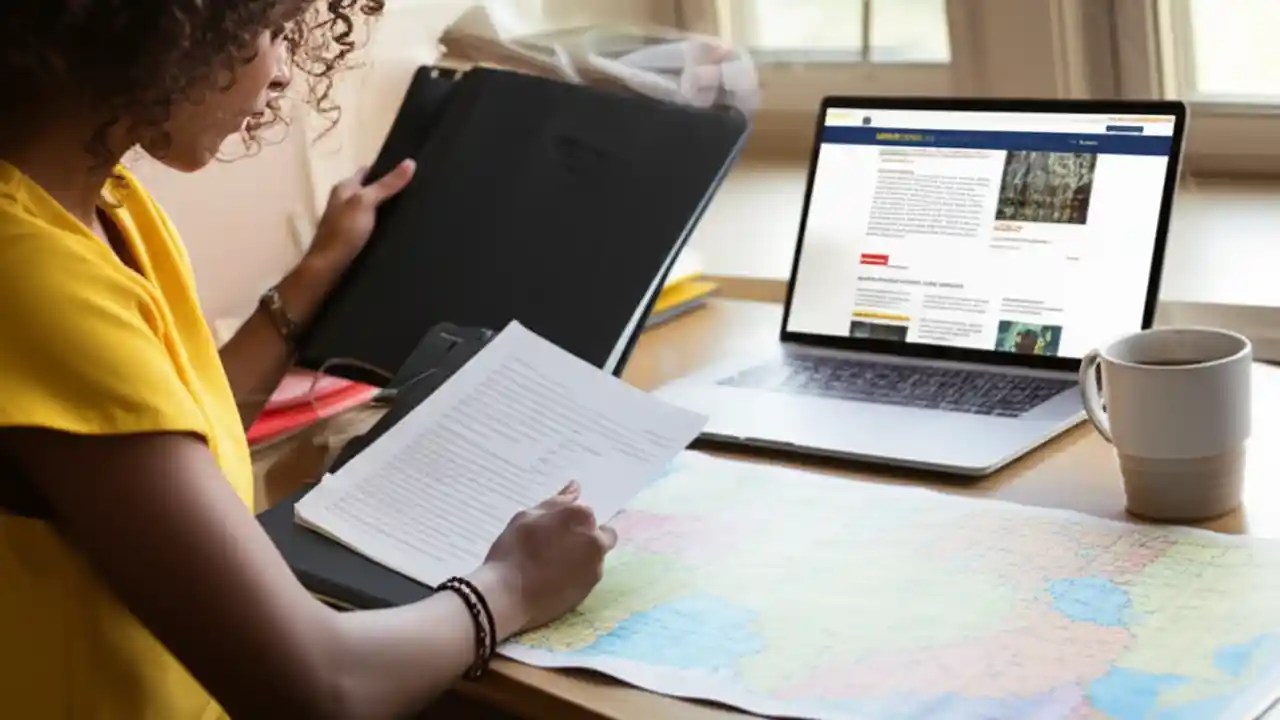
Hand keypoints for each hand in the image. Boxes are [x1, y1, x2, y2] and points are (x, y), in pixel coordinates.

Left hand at [303, 159, 416, 283]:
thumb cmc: (344, 232)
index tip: (409, 171)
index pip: (368, 171)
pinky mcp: (352, 238)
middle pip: (370, 190)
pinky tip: (397, 232)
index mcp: (344, 188)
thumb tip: (410, 162)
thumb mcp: (366, 203)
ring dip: (387, 210)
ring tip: (412, 212)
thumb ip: (387, 184)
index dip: (386, 169)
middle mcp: (344, 201)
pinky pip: (372, 226)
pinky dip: (383, 226)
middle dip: (390, 191)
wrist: (328, 268)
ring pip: (371, 210)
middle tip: (417, 193)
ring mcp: (347, 221)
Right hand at [480, 482, 617, 633]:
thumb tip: (575, 487)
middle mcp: (596, 541)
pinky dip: (577, 575)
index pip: (584, 512)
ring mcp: (595, 567)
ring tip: (553, 567)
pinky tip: (555, 581)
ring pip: (595, 557)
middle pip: (601, 534)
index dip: (569, 521)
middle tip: (559, 547)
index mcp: (581, 516)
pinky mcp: (590, 591)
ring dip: (582, 557)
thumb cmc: (513, 550)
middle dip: (586, 537)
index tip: (552, 531)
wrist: (508, 595)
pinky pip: (588, 576)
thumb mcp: (527, 516)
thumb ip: (557, 501)